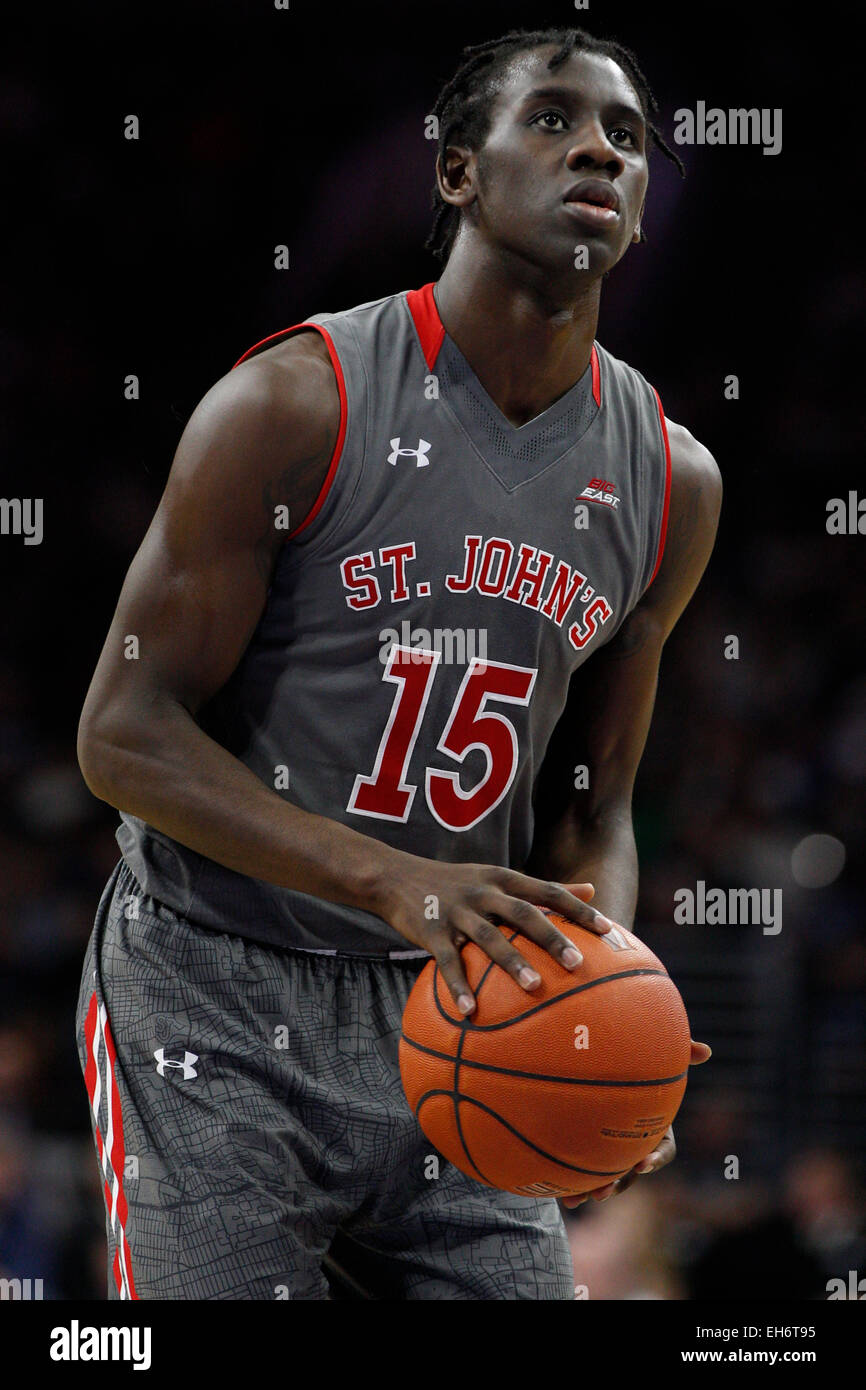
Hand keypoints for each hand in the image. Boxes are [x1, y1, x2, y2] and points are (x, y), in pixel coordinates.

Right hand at [372, 853, 617, 1013]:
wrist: (395, 877)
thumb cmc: (456, 883)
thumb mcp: (497, 876)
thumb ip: (543, 887)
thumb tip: (592, 890)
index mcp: (502, 879)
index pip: (547, 891)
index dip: (577, 909)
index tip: (606, 929)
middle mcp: (483, 892)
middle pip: (523, 913)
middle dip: (551, 937)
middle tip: (577, 963)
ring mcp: (456, 911)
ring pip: (489, 937)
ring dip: (512, 962)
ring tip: (534, 987)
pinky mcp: (431, 930)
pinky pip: (448, 961)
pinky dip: (458, 986)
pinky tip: (469, 1012)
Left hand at [561, 1040, 711, 1207]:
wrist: (607, 1065)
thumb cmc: (642, 1061)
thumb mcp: (661, 1057)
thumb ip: (679, 1053)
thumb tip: (706, 1050)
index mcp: (657, 1128)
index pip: (664, 1150)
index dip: (656, 1159)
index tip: (643, 1163)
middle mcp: (637, 1144)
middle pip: (631, 1171)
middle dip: (620, 1183)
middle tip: (604, 1191)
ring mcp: (615, 1150)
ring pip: (609, 1176)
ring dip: (597, 1189)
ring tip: (581, 1198)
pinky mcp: (593, 1151)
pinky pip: (585, 1171)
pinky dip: (575, 1184)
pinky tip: (562, 1195)